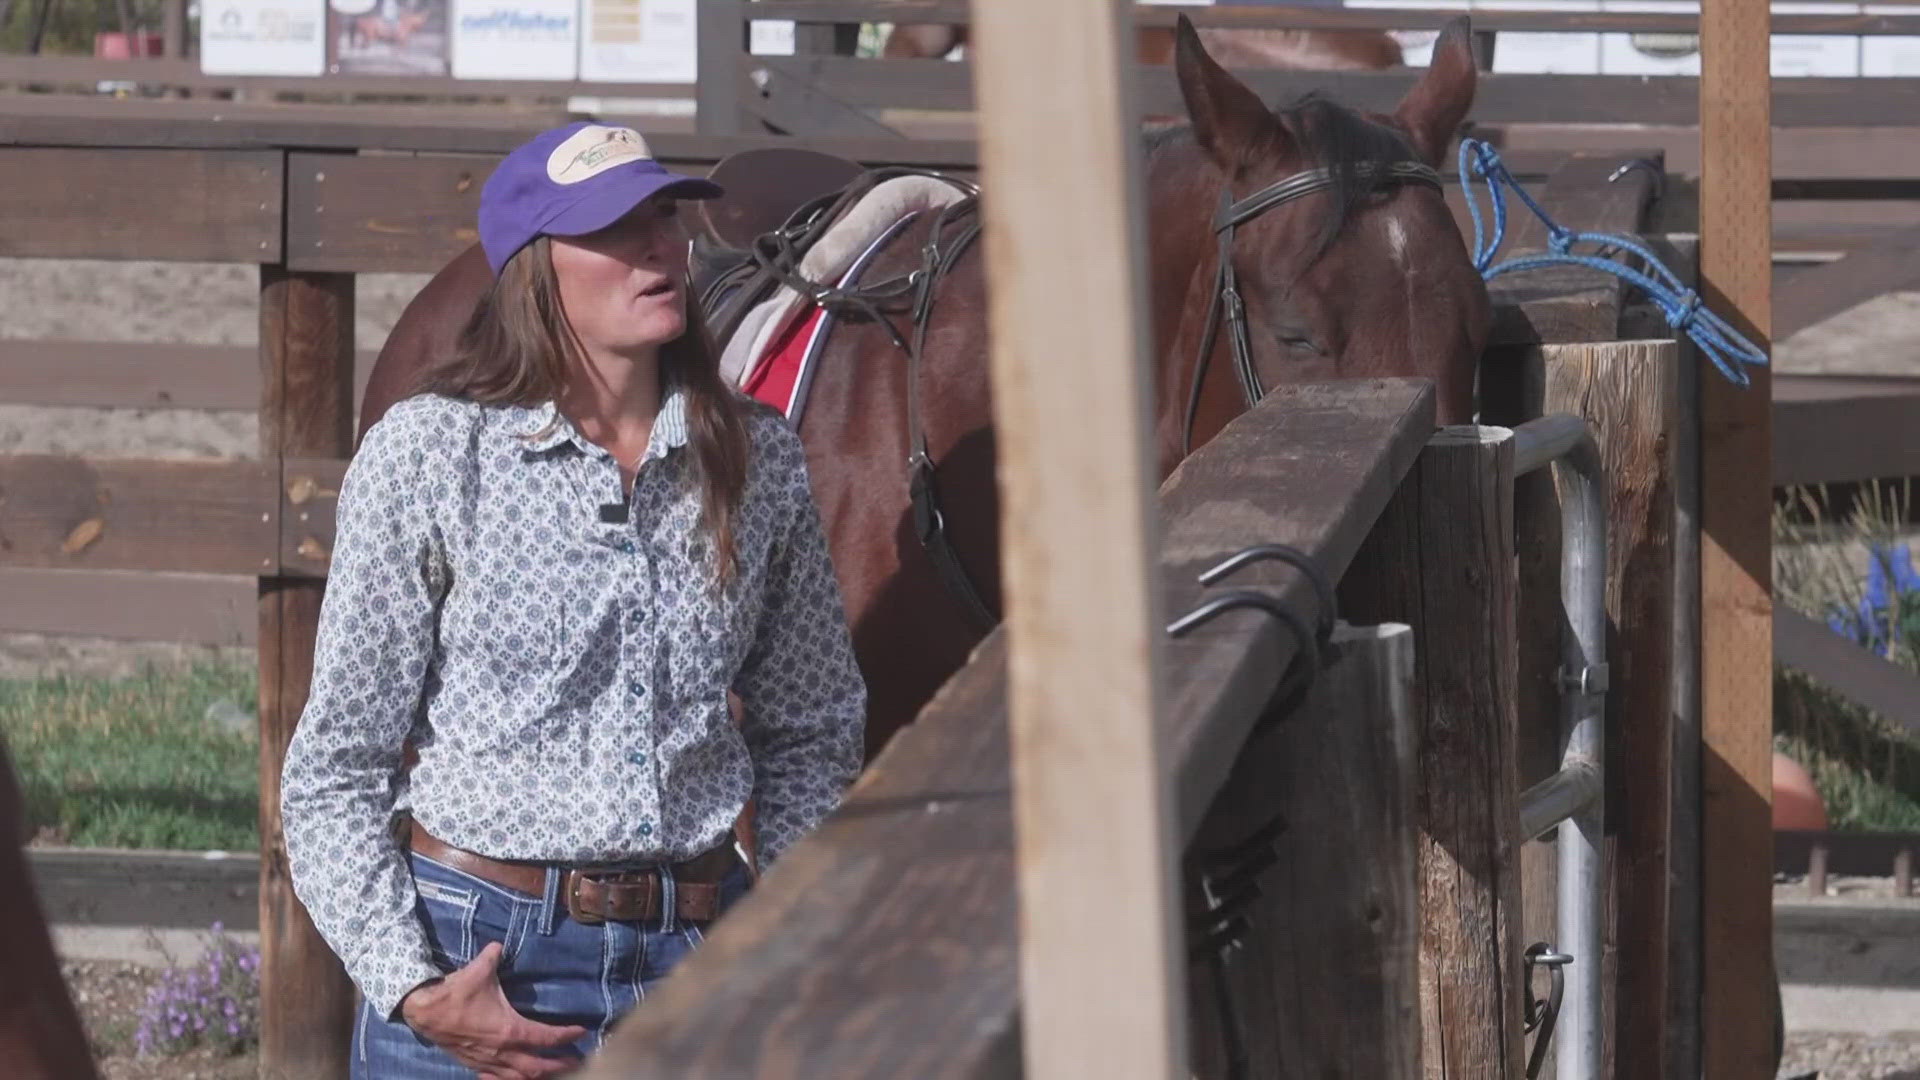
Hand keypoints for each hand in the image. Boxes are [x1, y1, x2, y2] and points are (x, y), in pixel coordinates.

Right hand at [399, 942, 587, 1078]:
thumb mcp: (481, 969)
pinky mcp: (473, 1064)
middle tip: (577, 1061)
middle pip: (538, 1068)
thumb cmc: (456, 992)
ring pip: (518, 1078)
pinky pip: (495, 1078)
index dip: (567, 1036)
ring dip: (537, 1076)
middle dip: (561, 1065)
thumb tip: (500, 945)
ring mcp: (487, 1062)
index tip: (581, 1032)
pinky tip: (513, 1077)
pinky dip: (509, 1079)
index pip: (547, 1038)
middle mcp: (502, 1051)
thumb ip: (495, 956)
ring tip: (552, 1072)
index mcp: (510, 1030)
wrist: (423, 1011)